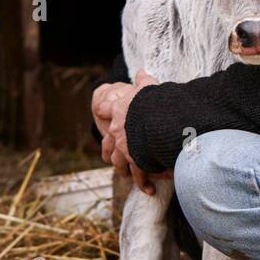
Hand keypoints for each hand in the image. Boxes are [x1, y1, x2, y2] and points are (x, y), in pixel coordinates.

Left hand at [92, 69, 171, 193]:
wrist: (157, 119)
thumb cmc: (153, 101)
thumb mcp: (148, 87)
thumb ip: (144, 81)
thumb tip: (141, 71)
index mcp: (119, 110)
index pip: (104, 109)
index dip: (103, 110)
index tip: (101, 112)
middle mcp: (118, 130)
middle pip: (109, 144)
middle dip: (111, 151)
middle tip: (115, 157)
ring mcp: (125, 147)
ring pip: (119, 162)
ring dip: (124, 170)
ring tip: (131, 176)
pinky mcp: (136, 160)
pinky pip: (139, 174)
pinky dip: (144, 182)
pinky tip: (149, 189)